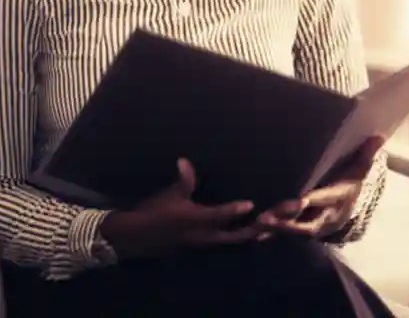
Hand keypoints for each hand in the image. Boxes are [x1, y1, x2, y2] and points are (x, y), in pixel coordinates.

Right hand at [98, 157, 261, 258]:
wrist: (137, 238)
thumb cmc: (154, 213)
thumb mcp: (168, 196)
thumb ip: (183, 180)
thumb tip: (184, 161)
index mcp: (194, 221)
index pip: (218, 216)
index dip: (234, 210)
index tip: (251, 204)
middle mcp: (203, 236)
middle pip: (234, 237)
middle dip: (254, 230)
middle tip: (271, 222)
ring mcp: (203, 244)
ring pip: (231, 242)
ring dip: (248, 235)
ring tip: (267, 229)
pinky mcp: (201, 246)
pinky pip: (224, 242)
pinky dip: (238, 237)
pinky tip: (247, 232)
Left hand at [255, 135, 384, 239]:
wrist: (350, 204)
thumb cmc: (350, 179)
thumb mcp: (360, 167)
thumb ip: (366, 153)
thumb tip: (380, 136)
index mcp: (340, 199)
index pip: (326, 200)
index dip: (314, 201)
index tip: (300, 200)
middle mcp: (327, 218)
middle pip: (307, 225)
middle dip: (287, 223)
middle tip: (266, 217)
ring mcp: (314, 228)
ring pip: (293, 233)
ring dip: (275, 230)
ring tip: (255, 224)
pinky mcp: (302, 232)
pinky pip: (286, 236)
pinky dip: (271, 235)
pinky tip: (252, 233)